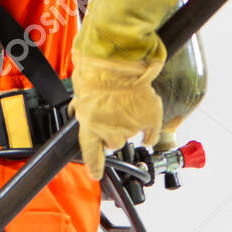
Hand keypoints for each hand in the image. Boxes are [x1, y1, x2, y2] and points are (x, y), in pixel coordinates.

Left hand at [69, 55, 162, 180]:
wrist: (117, 57)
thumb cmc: (97, 68)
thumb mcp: (81, 92)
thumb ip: (83, 108)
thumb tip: (79, 111)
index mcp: (89, 124)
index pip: (91, 152)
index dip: (95, 165)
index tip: (96, 174)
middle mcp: (110, 129)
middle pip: (114, 142)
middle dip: (114, 132)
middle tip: (114, 115)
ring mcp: (131, 125)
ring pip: (131, 134)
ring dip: (130, 124)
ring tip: (127, 105)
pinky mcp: (150, 117)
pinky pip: (152, 132)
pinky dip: (150, 132)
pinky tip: (147, 128)